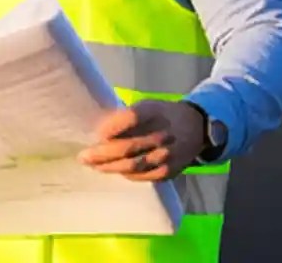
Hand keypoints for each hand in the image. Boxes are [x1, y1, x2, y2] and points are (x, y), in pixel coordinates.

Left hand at [77, 100, 204, 180]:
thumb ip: (127, 116)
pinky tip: (115, 170)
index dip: (111, 127)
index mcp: (155, 112)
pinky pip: (143, 176)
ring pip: (133, 165)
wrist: (197, 127)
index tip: (97, 133)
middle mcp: (163, 134)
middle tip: (84, 157)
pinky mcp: (170, 171)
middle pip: (128, 146)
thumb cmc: (163, 114)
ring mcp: (167, 155)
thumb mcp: (148, 105)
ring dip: (110, 167)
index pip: (131, 118)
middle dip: (102, 154)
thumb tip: (98, 129)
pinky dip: (126, 174)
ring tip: (94, 166)